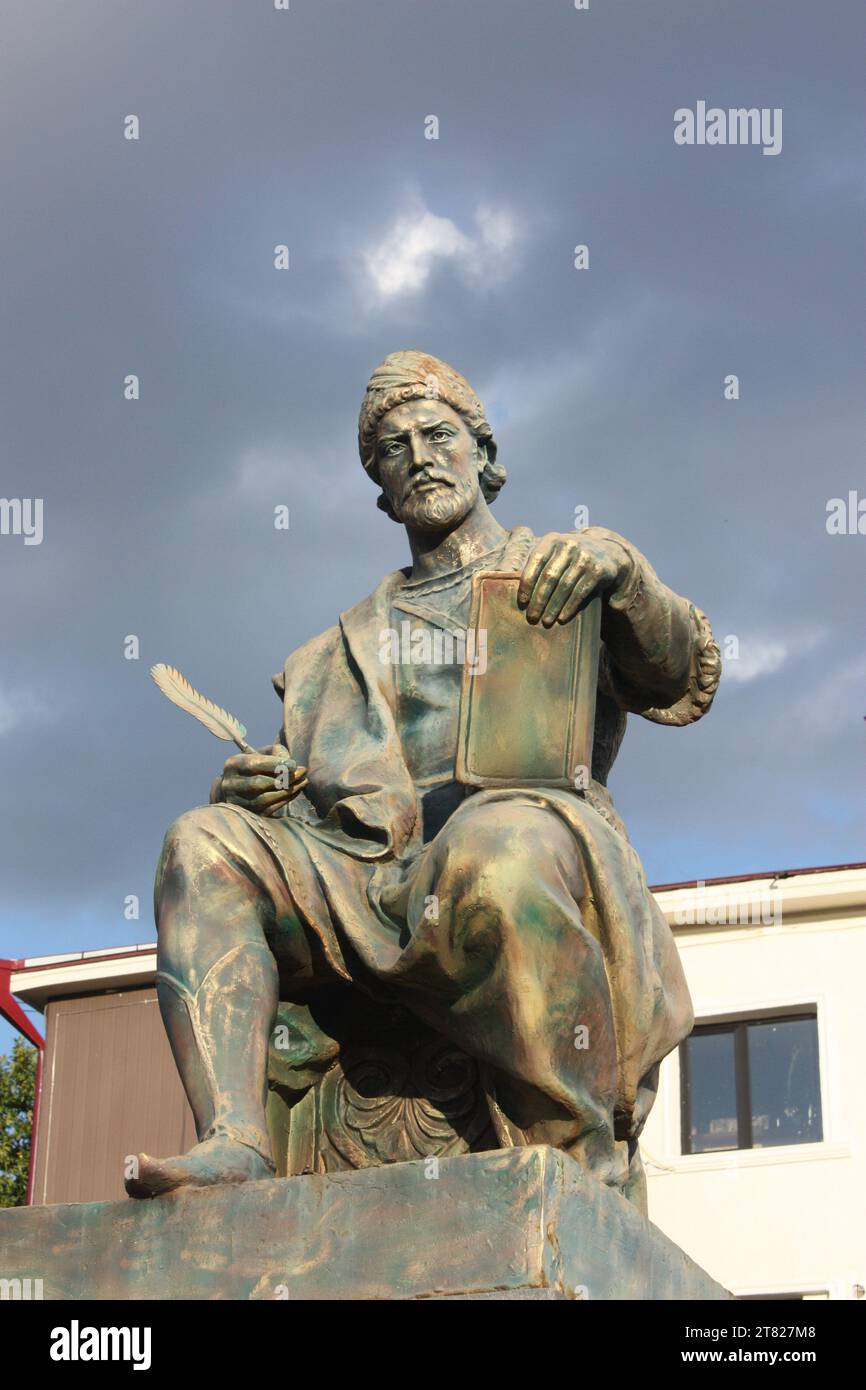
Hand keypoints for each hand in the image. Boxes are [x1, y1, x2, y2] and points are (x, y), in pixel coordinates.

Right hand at [219, 744, 307, 817]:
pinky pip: (269, 809)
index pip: (253, 765)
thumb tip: (290, 764)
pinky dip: (285, 800)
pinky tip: (296, 791)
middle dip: (283, 778)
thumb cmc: (253, 767)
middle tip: (302, 773)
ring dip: (287, 790)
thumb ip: (276, 752)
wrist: (234, 789)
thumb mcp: (261, 753)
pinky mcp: (248, 814)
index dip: (275, 765)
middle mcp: (231, 785)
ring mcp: (237, 802)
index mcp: (232, 765)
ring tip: (303, 781)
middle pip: (258, 784)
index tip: (294, 764)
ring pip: (264, 799)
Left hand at [517, 530, 631, 625]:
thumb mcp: (556, 554)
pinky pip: (580, 592)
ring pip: (564, 586)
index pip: (536, 561)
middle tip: (531, 617)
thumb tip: (514, 592)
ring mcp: (585, 556)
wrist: (608, 554)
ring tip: (546, 622)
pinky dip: (569, 607)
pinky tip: (562, 618)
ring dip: (553, 607)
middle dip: (539, 599)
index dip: (527, 583)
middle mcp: (569, 544)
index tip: (522, 602)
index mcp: (553, 539)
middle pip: (549, 576)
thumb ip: (540, 566)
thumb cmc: (571, 559)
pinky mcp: (598, 570)